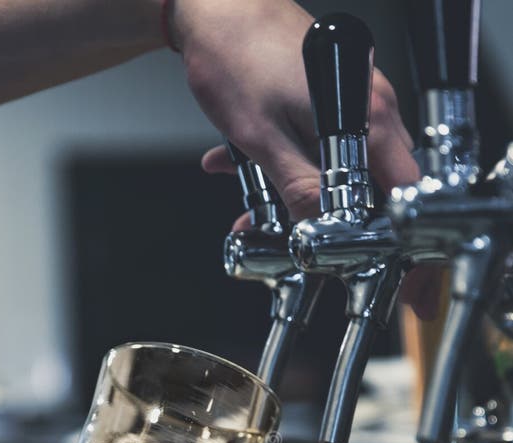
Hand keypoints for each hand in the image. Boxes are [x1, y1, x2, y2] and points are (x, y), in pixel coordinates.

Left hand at [173, 0, 418, 223]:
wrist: (214, 5)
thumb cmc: (236, 55)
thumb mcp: (262, 138)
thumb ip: (296, 188)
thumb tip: (319, 230)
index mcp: (365, 114)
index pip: (402, 186)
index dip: (382, 224)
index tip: (351, 244)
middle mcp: (370, 102)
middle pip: (373, 180)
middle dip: (331, 212)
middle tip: (292, 227)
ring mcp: (352, 96)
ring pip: (342, 163)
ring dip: (299, 187)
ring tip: (254, 199)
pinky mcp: (329, 93)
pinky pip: (322, 141)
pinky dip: (288, 159)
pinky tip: (243, 164)